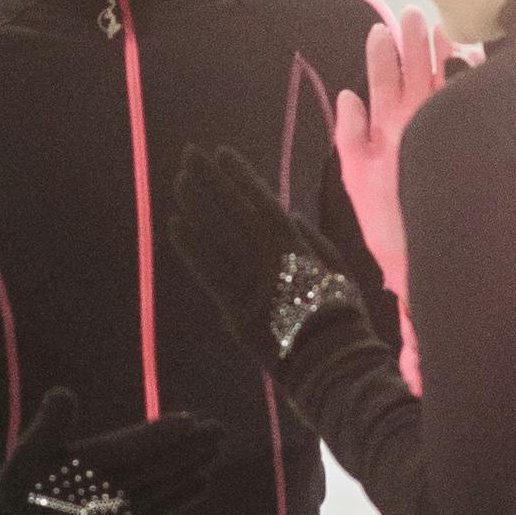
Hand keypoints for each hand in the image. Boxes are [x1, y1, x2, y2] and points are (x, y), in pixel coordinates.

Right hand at [0, 385, 227, 514]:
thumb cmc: (21, 493)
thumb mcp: (25, 454)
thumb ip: (48, 424)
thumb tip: (64, 393)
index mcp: (90, 467)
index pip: (135, 446)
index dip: (164, 434)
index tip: (190, 420)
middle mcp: (112, 489)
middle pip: (159, 464)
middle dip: (190, 446)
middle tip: (220, 429)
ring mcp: (121, 511)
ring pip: (165, 485)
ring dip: (192, 466)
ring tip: (216, 450)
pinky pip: (160, 509)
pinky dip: (183, 497)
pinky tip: (202, 484)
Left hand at [171, 146, 363, 374]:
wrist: (329, 362)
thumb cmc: (341, 315)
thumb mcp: (337, 269)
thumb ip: (312, 238)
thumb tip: (289, 214)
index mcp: (295, 244)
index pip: (260, 200)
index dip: (239, 175)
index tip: (221, 152)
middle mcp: (266, 256)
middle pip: (231, 210)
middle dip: (209, 180)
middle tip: (189, 153)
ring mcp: (246, 281)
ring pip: (214, 236)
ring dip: (194, 206)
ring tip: (178, 182)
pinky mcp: (231, 306)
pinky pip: (205, 271)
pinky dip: (188, 247)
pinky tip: (174, 225)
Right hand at [330, 13, 454, 314]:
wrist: (426, 252)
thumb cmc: (386, 220)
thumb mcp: (354, 178)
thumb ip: (349, 135)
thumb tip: (348, 95)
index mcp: (387, 127)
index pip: (382, 79)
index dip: (380, 53)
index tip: (380, 27)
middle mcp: (417, 121)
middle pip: (415, 70)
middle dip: (411, 40)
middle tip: (411, 12)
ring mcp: (443, 127)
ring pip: (444, 78)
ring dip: (440, 50)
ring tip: (440, 25)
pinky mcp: (462, 138)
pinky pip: (467, 98)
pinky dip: (467, 76)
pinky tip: (470, 58)